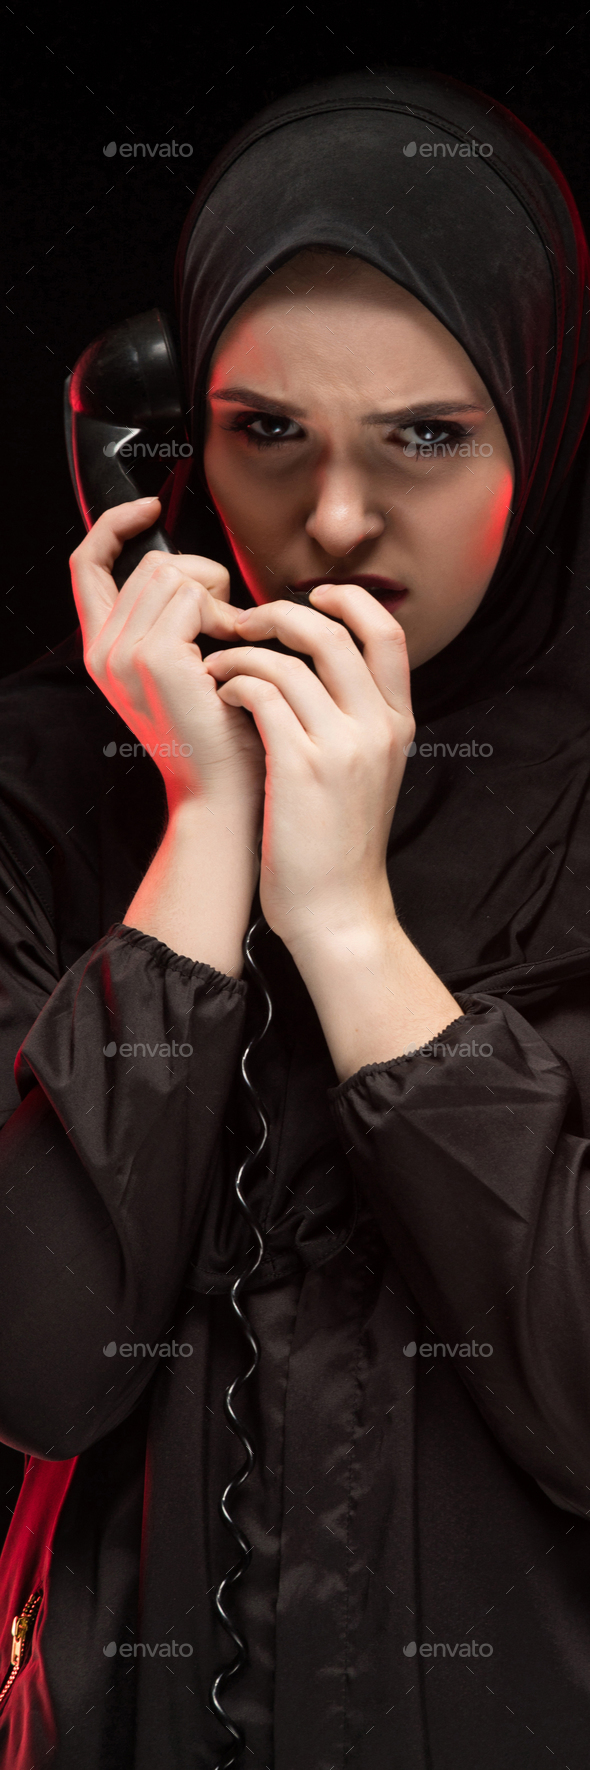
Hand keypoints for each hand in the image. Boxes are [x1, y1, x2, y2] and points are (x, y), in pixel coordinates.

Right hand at [69, 498, 264, 822]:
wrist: (223, 792)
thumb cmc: (221, 733)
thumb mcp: (188, 667)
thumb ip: (175, 619)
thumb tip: (196, 569)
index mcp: (105, 650)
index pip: (88, 564)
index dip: (114, 526)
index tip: (148, 507)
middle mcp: (104, 650)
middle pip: (151, 562)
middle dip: (200, 578)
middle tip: (226, 627)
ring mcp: (124, 654)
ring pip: (174, 573)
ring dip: (216, 596)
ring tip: (231, 644)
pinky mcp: (155, 659)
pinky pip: (193, 595)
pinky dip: (224, 613)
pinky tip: (235, 651)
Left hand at [203, 584, 414, 952]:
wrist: (338, 910)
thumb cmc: (338, 843)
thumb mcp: (368, 773)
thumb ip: (355, 720)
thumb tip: (315, 667)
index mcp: (397, 723)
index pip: (387, 633)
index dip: (348, 600)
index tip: (309, 597)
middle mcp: (377, 728)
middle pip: (334, 632)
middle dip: (279, 614)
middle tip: (242, 623)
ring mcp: (342, 747)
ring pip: (289, 661)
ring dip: (242, 653)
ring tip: (217, 666)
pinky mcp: (301, 769)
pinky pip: (262, 696)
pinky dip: (235, 685)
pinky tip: (221, 697)